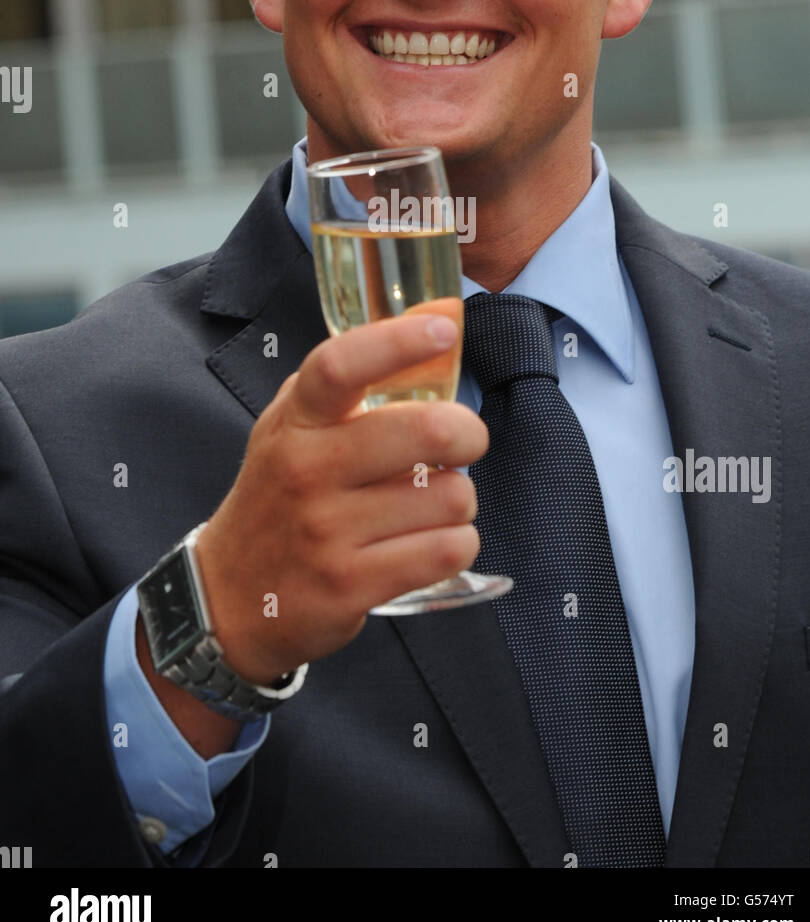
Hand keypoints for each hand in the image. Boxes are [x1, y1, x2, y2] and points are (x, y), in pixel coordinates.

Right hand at [195, 313, 487, 683]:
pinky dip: (456, 544)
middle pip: (427, 431)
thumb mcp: (290, 429)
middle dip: (468, 434)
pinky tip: (431, 542)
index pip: (342, 365)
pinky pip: (446, 550)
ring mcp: (328, 531)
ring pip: (451, 497)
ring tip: (430, 505)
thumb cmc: (278, 498)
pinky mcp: (350, 585)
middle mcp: (308, 470)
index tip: (443, 330)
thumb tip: (428, 323)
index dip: (399, 341)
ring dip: (458, 500)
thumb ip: (345, 383)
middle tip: (464, 443)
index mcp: (296, 422)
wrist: (228, 597)